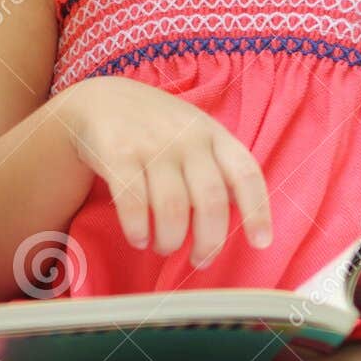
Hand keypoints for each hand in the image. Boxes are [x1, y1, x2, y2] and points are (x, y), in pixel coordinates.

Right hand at [54, 76, 271, 265]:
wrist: (100, 99)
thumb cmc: (155, 126)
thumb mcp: (194, 132)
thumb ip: (217, 166)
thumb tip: (241, 209)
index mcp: (213, 134)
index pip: (246, 173)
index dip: (257, 211)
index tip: (261, 243)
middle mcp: (186, 137)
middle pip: (211, 201)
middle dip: (209, 242)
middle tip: (200, 261)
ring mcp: (152, 144)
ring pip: (173, 208)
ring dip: (170, 240)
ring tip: (164, 246)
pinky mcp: (118, 153)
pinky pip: (133, 203)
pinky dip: (138, 230)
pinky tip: (138, 237)